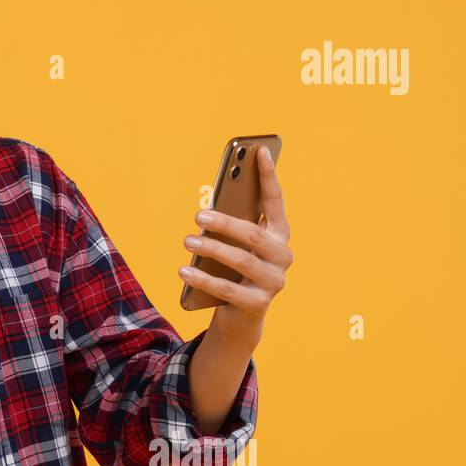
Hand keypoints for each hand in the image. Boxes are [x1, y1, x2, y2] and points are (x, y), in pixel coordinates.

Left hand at [179, 144, 292, 346]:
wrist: (241, 314)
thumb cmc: (235, 267)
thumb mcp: (234, 244)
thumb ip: (231, 223)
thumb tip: (208, 207)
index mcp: (278, 234)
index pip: (275, 201)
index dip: (269, 176)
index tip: (260, 151)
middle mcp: (282, 256)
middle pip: (253, 235)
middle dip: (224, 223)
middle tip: (197, 216)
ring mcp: (274, 281)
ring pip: (241, 261)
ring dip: (211, 249)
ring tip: (187, 240)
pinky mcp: (258, 304)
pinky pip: (227, 289)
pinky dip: (203, 278)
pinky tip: (183, 270)